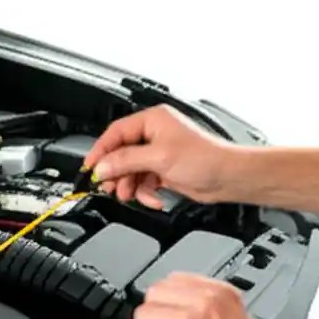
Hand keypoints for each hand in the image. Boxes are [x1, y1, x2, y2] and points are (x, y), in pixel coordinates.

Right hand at [82, 105, 243, 206]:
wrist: (228, 178)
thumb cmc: (205, 158)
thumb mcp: (158, 158)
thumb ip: (126, 161)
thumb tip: (102, 166)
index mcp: (152, 120)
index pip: (116, 133)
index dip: (100, 151)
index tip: (90, 168)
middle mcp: (154, 134)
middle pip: (121, 154)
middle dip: (116, 172)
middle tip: (110, 186)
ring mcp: (158, 153)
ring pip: (130, 170)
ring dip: (129, 185)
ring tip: (130, 194)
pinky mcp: (163, 170)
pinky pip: (143, 181)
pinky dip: (144, 191)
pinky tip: (152, 197)